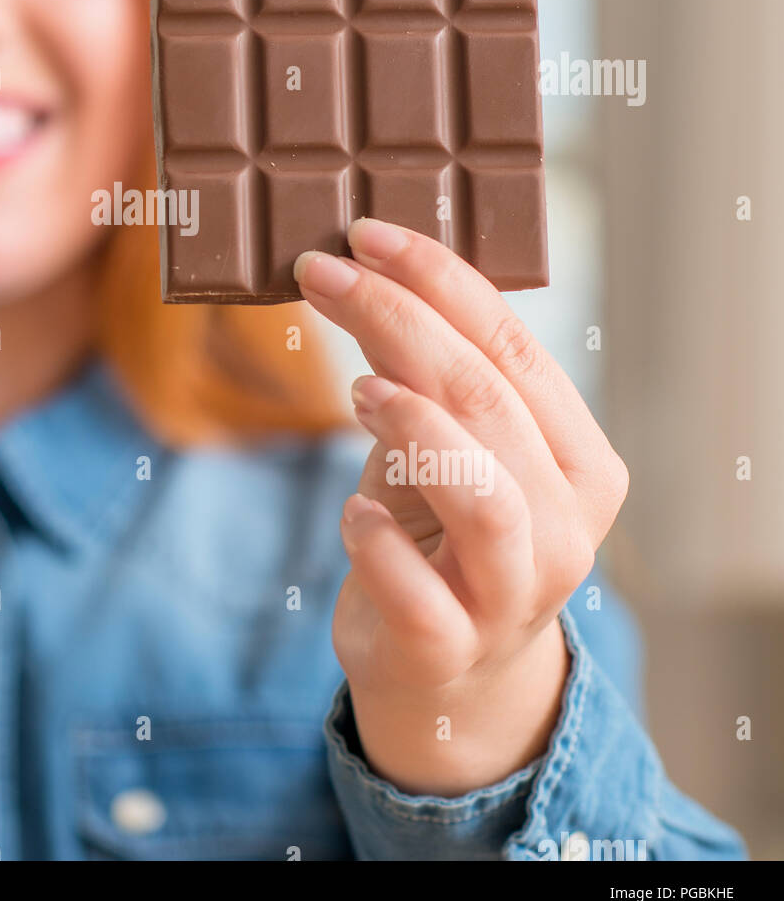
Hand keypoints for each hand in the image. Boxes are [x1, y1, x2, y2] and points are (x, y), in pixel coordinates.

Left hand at [296, 218, 628, 795]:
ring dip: (412, 426)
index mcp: (579, 461)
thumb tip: (361, 267)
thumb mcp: (430, 439)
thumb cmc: (439, 530)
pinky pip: (416, 591)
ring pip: (482, 494)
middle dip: (397, 320)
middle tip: (321, 275)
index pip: (513, 346)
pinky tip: (351, 512)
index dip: (438, 280)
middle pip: (487, 401)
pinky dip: (374, 540)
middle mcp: (565, 526)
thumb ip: (412, 366)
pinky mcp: (450, 646)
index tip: (364, 233)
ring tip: (356, 391)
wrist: (441, 668)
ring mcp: (514, 594)